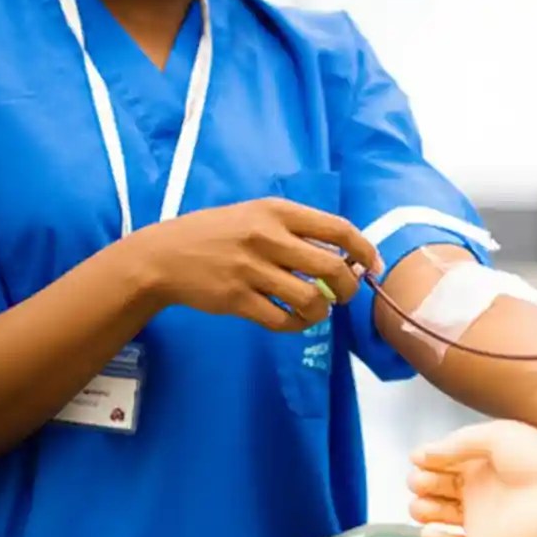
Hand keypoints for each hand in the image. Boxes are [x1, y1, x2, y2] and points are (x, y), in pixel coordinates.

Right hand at [132, 197, 381, 330]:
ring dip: (323, 311)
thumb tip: (343, 254)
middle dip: (348, 287)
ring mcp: (251, 270)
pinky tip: (293, 320)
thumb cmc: (218, 233)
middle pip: (332, 268)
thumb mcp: (256, 215)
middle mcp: (267, 237)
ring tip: (316, 310)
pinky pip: (283, 321)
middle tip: (344, 294)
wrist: (165, 256)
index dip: (364, 249)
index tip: (372, 266)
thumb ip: (295, 229)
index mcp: (277, 211)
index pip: (338, 229)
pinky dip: (297, 325)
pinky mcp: (237, 300)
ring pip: (311, 300)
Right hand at [408, 420, 536, 536]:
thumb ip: (456, 443)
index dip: (428, 461)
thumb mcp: (496, 435)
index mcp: (484, 463)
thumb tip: (419, 454)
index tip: (418, 459)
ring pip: (440, 519)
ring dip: (423, 511)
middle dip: (422, 484)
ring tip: (422, 504)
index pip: (446, 464)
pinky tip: (430, 529)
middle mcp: (481, 492)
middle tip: (421, 482)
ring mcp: (482, 522)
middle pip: (439, 490)